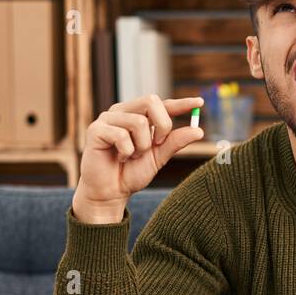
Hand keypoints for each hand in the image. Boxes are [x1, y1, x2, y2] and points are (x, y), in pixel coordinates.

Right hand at [73, 95, 203, 223]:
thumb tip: (198, 131)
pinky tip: (120, 158)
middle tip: (156, 145)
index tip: (199, 103)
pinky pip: (122, 135)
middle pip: (151, 102)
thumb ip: (174, 142)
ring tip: (132, 156)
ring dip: (142, 146)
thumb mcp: (158, 158)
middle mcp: (123, 112)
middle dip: (162, 126)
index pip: (161, 104)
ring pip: (139, 122)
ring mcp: (108, 119)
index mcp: (137, 115)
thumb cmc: (130, 173)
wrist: (109, 193)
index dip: (180, 103)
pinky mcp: (96, 130)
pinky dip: (127, 152)